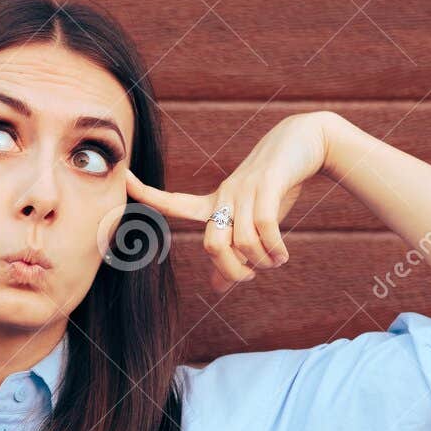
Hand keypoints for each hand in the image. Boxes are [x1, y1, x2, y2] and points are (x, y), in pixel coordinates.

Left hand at [124, 111, 333, 294]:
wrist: (307, 143)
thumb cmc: (277, 186)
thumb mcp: (253, 220)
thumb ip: (233, 253)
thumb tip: (216, 288)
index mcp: (215, 202)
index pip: (173, 202)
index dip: (147, 194)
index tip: (123, 178)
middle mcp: (225, 194)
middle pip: (211, 245)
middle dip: (231, 270)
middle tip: (252, 276)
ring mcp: (246, 188)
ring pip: (242, 242)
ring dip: (262, 262)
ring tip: (276, 261)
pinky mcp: (270, 184)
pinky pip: (265, 228)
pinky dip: (275, 250)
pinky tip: (283, 255)